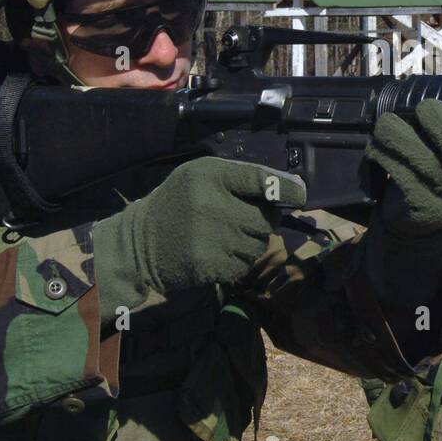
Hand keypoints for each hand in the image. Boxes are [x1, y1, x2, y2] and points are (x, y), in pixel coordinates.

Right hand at [92, 156, 306, 317]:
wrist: (141, 243)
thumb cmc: (179, 204)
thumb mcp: (202, 176)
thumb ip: (242, 177)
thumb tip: (291, 188)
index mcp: (209, 175)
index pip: (260, 179)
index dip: (285, 189)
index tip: (300, 194)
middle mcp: (210, 204)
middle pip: (266, 218)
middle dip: (262, 221)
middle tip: (243, 220)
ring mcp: (209, 238)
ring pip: (258, 244)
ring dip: (250, 243)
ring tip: (225, 237)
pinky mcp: (208, 265)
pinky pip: (244, 265)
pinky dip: (237, 262)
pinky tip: (218, 254)